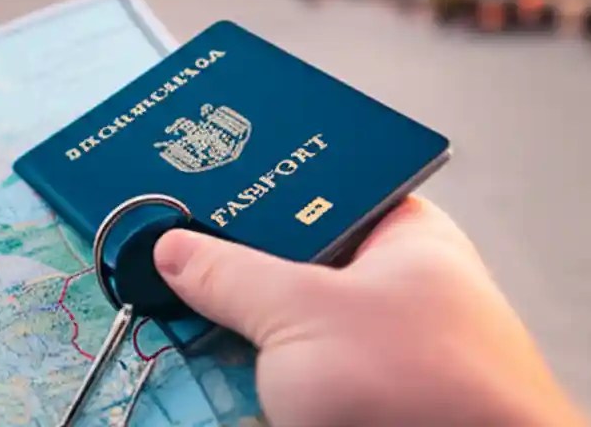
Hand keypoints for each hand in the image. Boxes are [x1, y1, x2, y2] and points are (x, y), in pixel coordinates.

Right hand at [154, 197, 584, 425]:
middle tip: (162, 261)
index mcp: (398, 237)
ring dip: (224, 330)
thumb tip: (173, 249)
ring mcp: (365, 354)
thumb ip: (231, 272)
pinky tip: (201, 374)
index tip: (183, 191)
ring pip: (273, 326)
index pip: (312, 186)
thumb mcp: (305, 314)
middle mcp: (386, 289)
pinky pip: (278, 378)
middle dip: (222, 269)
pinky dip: (240, 380)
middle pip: (281, 260)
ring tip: (169, 319)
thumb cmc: (428, 394)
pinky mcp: (346, 404)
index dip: (247, 185)